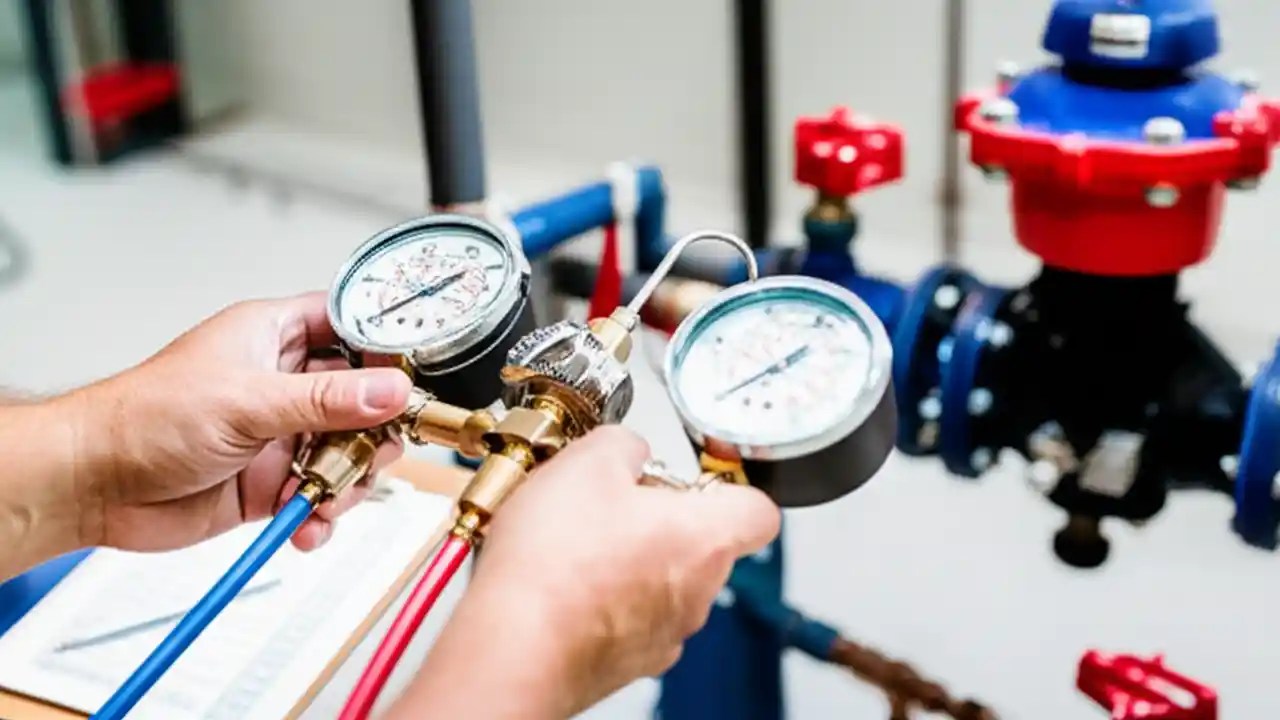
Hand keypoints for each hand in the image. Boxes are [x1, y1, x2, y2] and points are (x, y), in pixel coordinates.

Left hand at [69, 292, 411, 552]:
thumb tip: (390, 391)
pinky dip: (322, 515)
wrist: (95, 485)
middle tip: (370, 452)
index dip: (384, 347)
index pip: (350, 325)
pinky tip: (305, 522)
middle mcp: (285, 382)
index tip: (407, 378)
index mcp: (275, 336)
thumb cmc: (144, 418)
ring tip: (328, 496)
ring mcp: (282, 433)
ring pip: (349, 452)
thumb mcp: (248, 401)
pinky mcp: (274, 481)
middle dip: (375, 431)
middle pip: (364, 398)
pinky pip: (322, 497)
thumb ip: (327, 400)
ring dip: (349, 480)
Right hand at [392, 426, 780, 718]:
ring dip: (625, 558)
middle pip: (701, 544)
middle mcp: (697, 594)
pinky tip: (558, 581)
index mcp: (705, 539)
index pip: (758, 510)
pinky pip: (623, 617)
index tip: (695, 475)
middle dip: (658, 518)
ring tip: (572, 540)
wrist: (514, 647)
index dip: (729, 485)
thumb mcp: (588, 462)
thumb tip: (627, 450)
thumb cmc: (556, 565)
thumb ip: (623, 444)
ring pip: (660, 583)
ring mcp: (662, 635)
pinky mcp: (623, 662)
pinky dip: (599, 598)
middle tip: (612, 500)